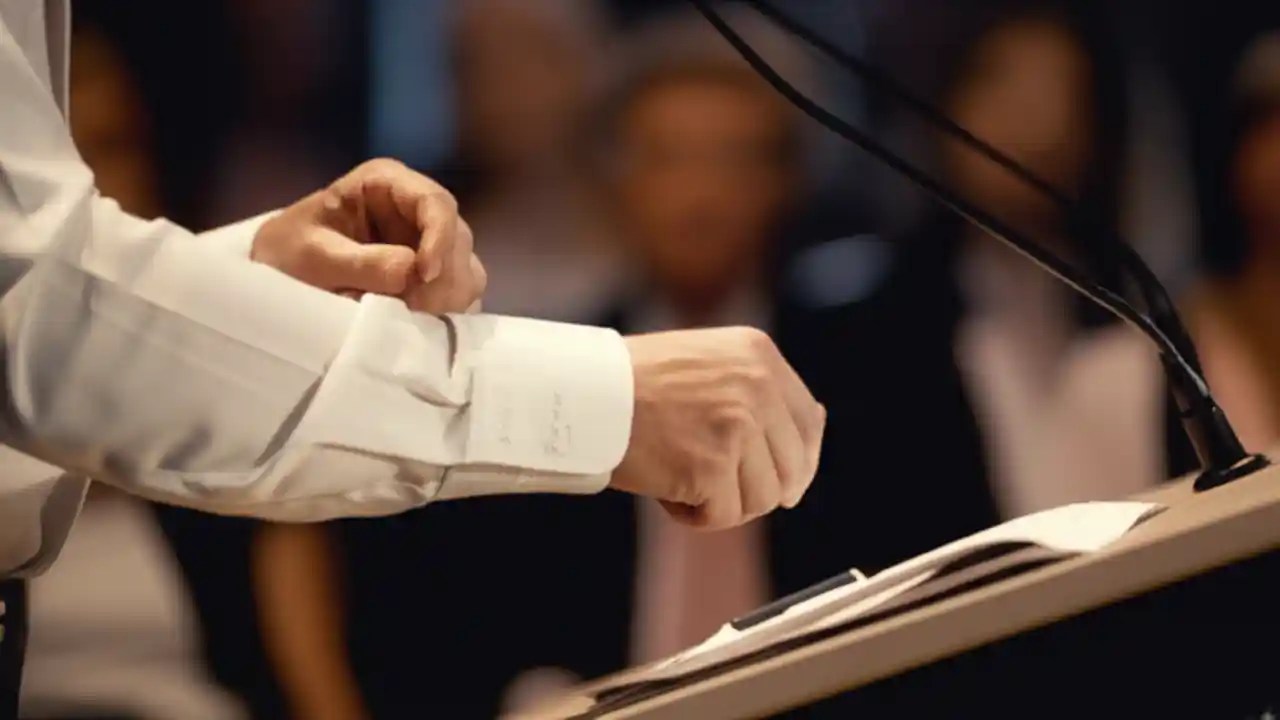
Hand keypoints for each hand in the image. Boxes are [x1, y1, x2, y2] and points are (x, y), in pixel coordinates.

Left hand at [251, 158, 486, 313]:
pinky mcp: (430, 279)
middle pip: (458, 238)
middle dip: (443, 277)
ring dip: (447, 298)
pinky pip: (458, 294)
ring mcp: (427, 245)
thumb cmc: (286, 254)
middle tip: (412, 309)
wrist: (276, 278)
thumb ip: (360, 262)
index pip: (435, 202)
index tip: (425, 275)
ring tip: (410, 317)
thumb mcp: (311, 256)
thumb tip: (413, 272)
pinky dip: (444, 312)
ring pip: (466, 269)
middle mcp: (414, 210)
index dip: (440, 238)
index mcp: (386, 184)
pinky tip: (416, 323)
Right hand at [611, 328, 825, 529]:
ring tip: (681, 483)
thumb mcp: (704, 363)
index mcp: (758, 355)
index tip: (785, 486)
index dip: (801, 462)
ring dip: (723, 502)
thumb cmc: (629, 383)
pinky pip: (724, 516)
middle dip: (760, 490)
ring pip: (762, 498)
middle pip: (792, 468)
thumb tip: (809, 439)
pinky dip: (694, 516)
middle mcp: (757, 386)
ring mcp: (738, 426)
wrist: (579, 392)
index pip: (808, 421)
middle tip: (721, 493)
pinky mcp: (713, 466)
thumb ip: (751, 391)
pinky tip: (666, 493)